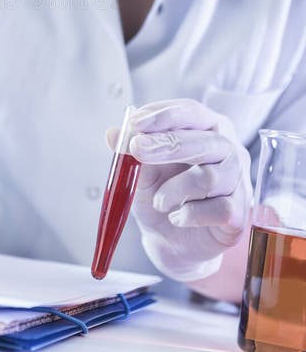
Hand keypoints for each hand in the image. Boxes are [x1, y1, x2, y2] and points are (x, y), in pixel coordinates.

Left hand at [107, 98, 252, 281]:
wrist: (170, 239)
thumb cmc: (160, 193)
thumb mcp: (140, 171)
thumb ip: (130, 151)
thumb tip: (113, 133)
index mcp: (207, 128)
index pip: (192, 112)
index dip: (164, 116)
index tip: (135, 122)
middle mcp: (229, 150)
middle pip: (205, 141)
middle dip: (167, 145)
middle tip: (137, 149)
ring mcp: (238, 181)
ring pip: (209, 177)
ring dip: (174, 189)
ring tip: (157, 202)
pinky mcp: (239, 213)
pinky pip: (219, 209)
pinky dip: (190, 214)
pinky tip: (176, 217)